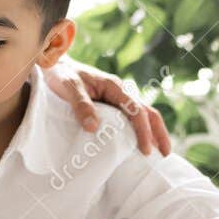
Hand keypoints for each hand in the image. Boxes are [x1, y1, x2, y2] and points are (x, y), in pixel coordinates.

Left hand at [44, 60, 170, 154]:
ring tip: (158, 153)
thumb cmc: (60, 73)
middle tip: (165, 154)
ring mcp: (116, 98)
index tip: (146, 150)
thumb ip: (81, 104)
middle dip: (158, 133)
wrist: (53, 64)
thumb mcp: (69, 86)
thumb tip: (93, 127)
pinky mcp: (110, 104)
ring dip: (152, 132)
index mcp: (114, 87)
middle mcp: (120, 92)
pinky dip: (139, 130)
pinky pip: (129, 118)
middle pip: (148, 112)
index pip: (137, 110)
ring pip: (142, 115)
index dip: (144, 131)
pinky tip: (137, 144)